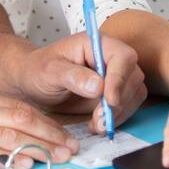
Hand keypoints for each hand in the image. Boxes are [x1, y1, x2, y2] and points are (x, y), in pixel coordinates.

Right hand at [0, 88, 80, 168]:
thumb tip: (2, 134)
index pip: (18, 107)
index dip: (45, 121)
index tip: (62, 134)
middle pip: (21, 118)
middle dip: (50, 134)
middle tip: (70, 148)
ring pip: (8, 133)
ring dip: (37, 146)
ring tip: (57, 157)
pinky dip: (5, 156)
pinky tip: (21, 163)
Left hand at [15, 32, 147, 133]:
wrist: (33, 82)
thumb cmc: (38, 69)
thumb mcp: (49, 71)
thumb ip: (73, 76)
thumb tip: (98, 86)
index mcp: (96, 44)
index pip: (123, 56)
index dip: (120, 78)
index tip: (109, 100)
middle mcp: (110, 57)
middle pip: (133, 77)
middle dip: (119, 101)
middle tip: (98, 119)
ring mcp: (115, 75)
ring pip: (134, 93)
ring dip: (119, 113)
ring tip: (95, 125)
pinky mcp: (114, 92)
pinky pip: (127, 105)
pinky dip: (117, 118)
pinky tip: (96, 124)